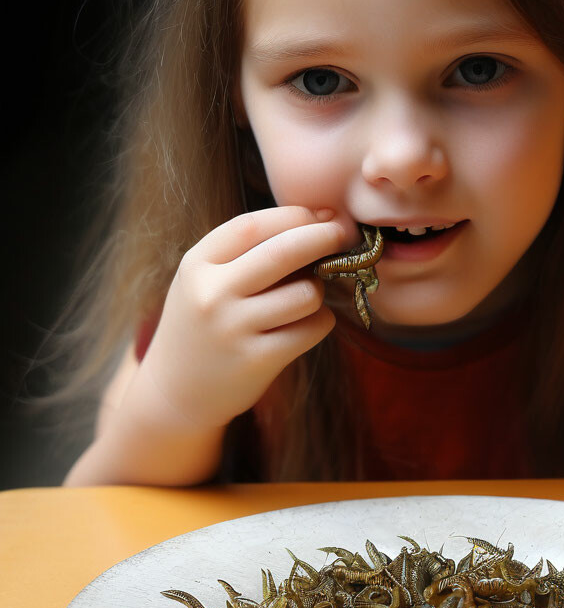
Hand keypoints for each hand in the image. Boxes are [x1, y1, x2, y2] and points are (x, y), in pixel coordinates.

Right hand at [138, 206, 345, 429]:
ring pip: (307, 294)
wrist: (175, 391)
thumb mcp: (206, 278)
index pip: (254, 225)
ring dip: (318, 292)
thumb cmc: (204, 323)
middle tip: (344, 234)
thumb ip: (250, 250)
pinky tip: (304, 325)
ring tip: (304, 299)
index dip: (295, 216)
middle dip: (325, 237)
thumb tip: (322, 217)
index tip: (322, 216)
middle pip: (285, 252)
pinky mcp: (257, 360)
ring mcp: (234, 329)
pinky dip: (319, 322)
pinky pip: (312, 328)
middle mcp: (212, 294)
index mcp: (197, 264)